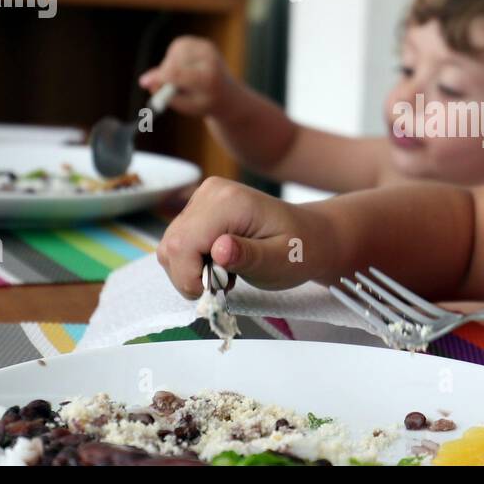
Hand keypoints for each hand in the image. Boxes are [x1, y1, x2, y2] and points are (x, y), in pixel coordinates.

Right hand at [138, 36, 235, 116]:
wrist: (228, 95)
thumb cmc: (205, 103)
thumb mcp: (187, 107)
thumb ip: (167, 96)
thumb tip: (147, 82)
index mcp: (208, 79)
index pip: (178, 73)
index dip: (159, 76)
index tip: (144, 82)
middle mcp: (210, 60)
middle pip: (174, 62)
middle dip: (164, 74)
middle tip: (168, 87)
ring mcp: (207, 48)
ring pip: (174, 53)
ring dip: (170, 66)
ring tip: (183, 80)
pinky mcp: (202, 43)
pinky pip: (177, 47)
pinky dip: (175, 58)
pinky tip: (186, 68)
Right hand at [157, 177, 332, 297]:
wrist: (311, 235)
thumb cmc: (300, 249)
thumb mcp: (281, 261)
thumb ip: (249, 256)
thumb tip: (219, 250)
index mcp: (229, 202)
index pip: (183, 245)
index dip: (191, 277)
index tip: (219, 290)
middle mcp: (211, 193)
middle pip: (172, 246)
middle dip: (192, 275)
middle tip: (227, 282)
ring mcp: (203, 198)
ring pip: (171, 246)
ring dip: (193, 270)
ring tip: (228, 273)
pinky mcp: (199, 209)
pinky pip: (179, 242)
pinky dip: (194, 262)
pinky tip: (221, 263)